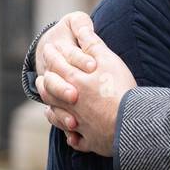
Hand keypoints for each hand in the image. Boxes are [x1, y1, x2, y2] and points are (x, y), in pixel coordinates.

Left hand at [39, 23, 135, 156]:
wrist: (129, 122)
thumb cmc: (119, 89)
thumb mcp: (108, 60)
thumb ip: (92, 44)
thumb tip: (82, 29)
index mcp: (73, 81)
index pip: (56, 65)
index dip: (52, 54)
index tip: (48, 48)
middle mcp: (70, 104)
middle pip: (50, 92)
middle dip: (45, 82)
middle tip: (40, 77)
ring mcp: (79, 124)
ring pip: (57, 116)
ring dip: (51, 109)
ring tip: (48, 106)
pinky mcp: (90, 141)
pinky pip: (76, 139)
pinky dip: (72, 136)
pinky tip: (71, 134)